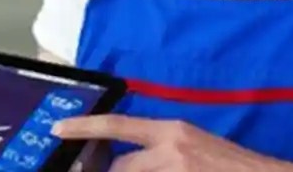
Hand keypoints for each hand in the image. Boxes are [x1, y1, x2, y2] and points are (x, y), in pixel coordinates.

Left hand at [53, 115, 292, 171]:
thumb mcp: (194, 147)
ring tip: (164, 168)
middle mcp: (172, 149)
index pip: (118, 125)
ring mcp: (178, 171)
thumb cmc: (233, 166)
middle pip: (119, 169)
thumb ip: (162, 150)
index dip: (84, 128)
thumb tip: (129, 159)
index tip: (59, 131)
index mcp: (173, 131)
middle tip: (98, 169)